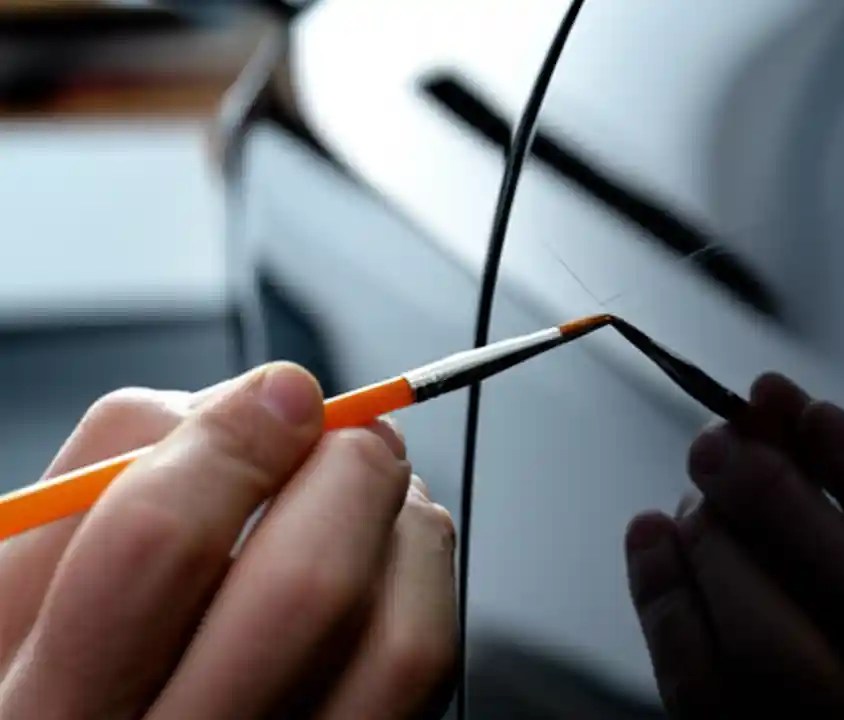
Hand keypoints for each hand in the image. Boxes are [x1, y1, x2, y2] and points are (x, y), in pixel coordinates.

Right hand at [0, 363, 456, 718]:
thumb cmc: (62, 674)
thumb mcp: (17, 594)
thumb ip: (104, 480)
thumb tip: (262, 397)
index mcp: (47, 704)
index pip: (159, 541)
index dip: (237, 440)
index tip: (283, 391)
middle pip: (308, 589)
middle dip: (349, 470)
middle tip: (350, 431)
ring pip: (401, 643)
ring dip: (406, 524)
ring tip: (374, 487)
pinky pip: (427, 676)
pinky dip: (426, 581)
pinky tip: (390, 556)